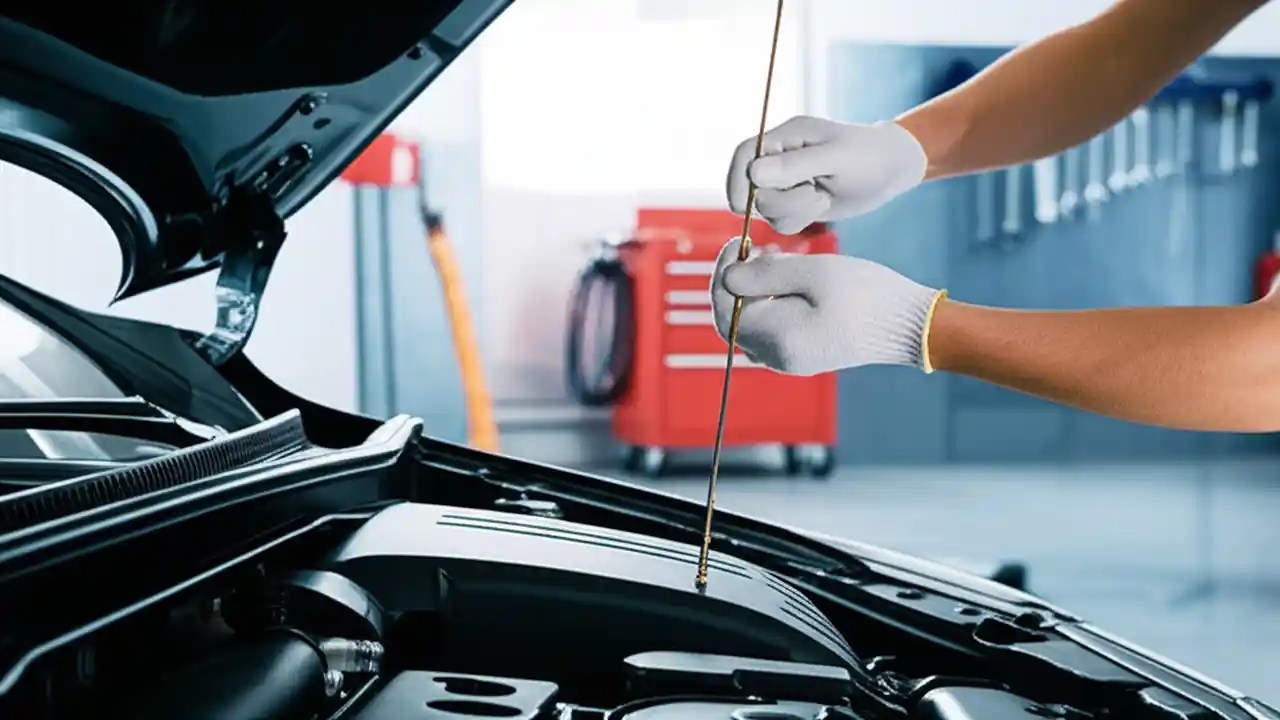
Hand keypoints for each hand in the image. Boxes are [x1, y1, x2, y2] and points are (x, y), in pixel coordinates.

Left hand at [710, 238, 943, 375]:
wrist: (911, 326)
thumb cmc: (867, 295)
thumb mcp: (814, 273)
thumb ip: (764, 274)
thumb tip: (727, 278)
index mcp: (777, 340)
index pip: (725, 310)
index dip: (722, 275)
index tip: (736, 243)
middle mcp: (778, 358)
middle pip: (736, 318)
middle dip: (739, 281)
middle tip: (755, 247)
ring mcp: (791, 360)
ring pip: (754, 322)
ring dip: (756, 289)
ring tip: (776, 256)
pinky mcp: (805, 354)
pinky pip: (773, 328)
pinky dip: (772, 301)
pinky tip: (791, 278)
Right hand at [726, 116, 927, 233]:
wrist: (891, 170)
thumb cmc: (868, 156)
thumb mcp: (836, 158)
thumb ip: (795, 165)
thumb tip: (754, 173)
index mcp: (784, 137)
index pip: (743, 155)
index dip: (736, 180)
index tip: (741, 205)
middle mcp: (778, 159)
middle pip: (751, 189)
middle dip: (780, 201)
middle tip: (814, 194)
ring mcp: (785, 183)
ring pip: (765, 210)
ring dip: (793, 212)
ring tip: (822, 197)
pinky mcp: (794, 203)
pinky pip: (780, 222)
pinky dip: (799, 221)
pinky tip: (822, 205)